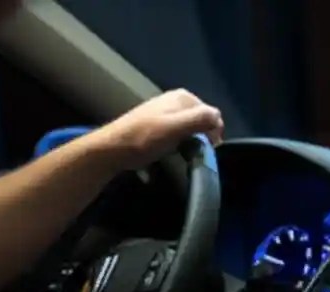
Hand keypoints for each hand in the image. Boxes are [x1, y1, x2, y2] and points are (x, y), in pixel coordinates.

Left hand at [91, 89, 224, 171]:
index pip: (212, 114)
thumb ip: (201, 119)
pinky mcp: (152, 126)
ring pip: (186, 130)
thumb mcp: (177, 127)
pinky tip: (167, 155)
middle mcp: (173, 100)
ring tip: (180, 156)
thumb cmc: (144, 139)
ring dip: (187, 144)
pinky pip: (173, 136)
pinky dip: (175, 146)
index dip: (213, 134)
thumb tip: (218, 120)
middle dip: (200, 138)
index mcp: (182, 97)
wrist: (110, 150)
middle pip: (199, 122)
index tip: (207, 152)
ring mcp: (162, 112)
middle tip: (193, 156)